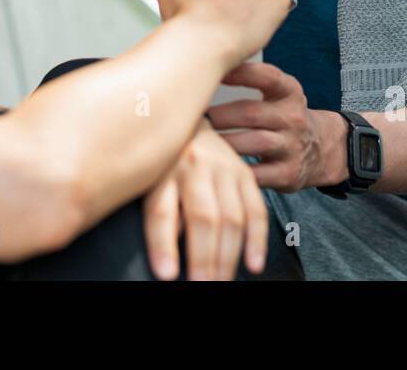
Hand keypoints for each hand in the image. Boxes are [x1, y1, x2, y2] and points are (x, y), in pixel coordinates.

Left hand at [142, 120, 267, 279]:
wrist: (185, 119)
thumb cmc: (162, 160)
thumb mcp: (148, 181)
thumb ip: (160, 215)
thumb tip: (168, 259)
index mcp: (163, 167)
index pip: (161, 212)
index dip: (163, 245)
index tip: (167, 274)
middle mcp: (195, 164)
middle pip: (203, 218)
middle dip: (204, 259)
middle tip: (203, 287)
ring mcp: (225, 167)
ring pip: (231, 218)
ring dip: (228, 257)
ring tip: (221, 282)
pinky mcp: (245, 173)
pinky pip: (256, 210)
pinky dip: (257, 240)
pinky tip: (253, 265)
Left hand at [207, 62, 348, 191]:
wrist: (321, 149)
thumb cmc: (283, 115)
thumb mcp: (277, 92)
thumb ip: (249, 77)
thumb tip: (204, 60)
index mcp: (289, 91)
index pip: (266, 76)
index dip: (239, 73)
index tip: (211, 72)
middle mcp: (293, 117)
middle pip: (250, 113)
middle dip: (218, 115)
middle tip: (191, 117)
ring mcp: (292, 146)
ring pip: (253, 143)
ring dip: (222, 142)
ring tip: (196, 141)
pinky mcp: (288, 174)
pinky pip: (257, 174)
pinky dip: (234, 170)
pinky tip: (214, 166)